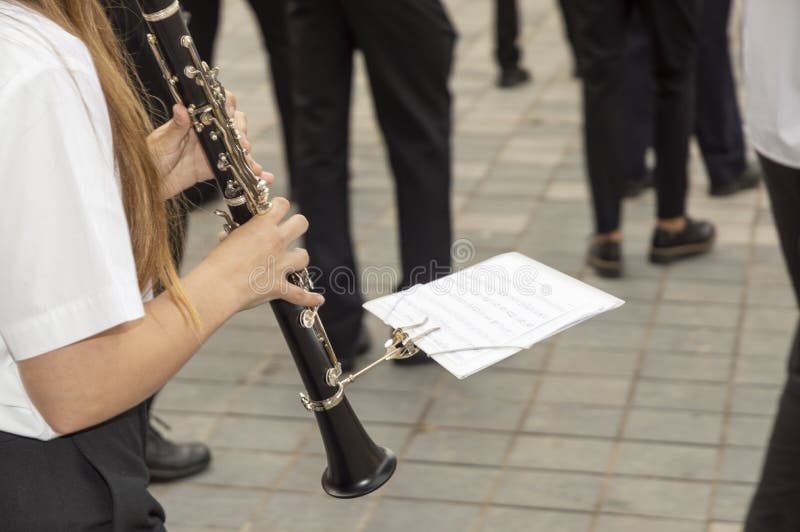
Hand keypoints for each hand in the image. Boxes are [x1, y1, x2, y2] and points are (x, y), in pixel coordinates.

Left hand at [148, 93, 272, 198]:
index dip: (227, 105)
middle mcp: (207, 132)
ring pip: (239, 147)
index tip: (231, 113)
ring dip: (250, 156)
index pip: (216, 104)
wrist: (148, 183)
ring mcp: (214, 150)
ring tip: (254, 167)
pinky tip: (262, 178)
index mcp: (194, 119)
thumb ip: (175, 126)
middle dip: (242, 134)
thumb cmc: (149, 157)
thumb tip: (181, 108)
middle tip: (242, 146)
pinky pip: (237, 169)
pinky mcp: (216, 168)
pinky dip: (251, 173)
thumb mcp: (161, 141)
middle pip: (235, 124)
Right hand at [206, 197, 323, 309]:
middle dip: (296, 225)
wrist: (217, 286)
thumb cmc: (216, 263)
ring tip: (293, 260)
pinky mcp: (279, 286)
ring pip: (304, 256)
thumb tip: (228, 237)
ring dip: (299, 257)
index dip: (279, 206)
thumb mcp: (225, 242)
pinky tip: (318, 300)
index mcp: (262, 226)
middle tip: (289, 231)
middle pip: (301, 223)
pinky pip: (300, 294)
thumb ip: (233, 237)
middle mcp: (276, 242)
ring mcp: (280, 264)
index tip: (274, 210)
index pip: (282, 205)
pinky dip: (309, 298)